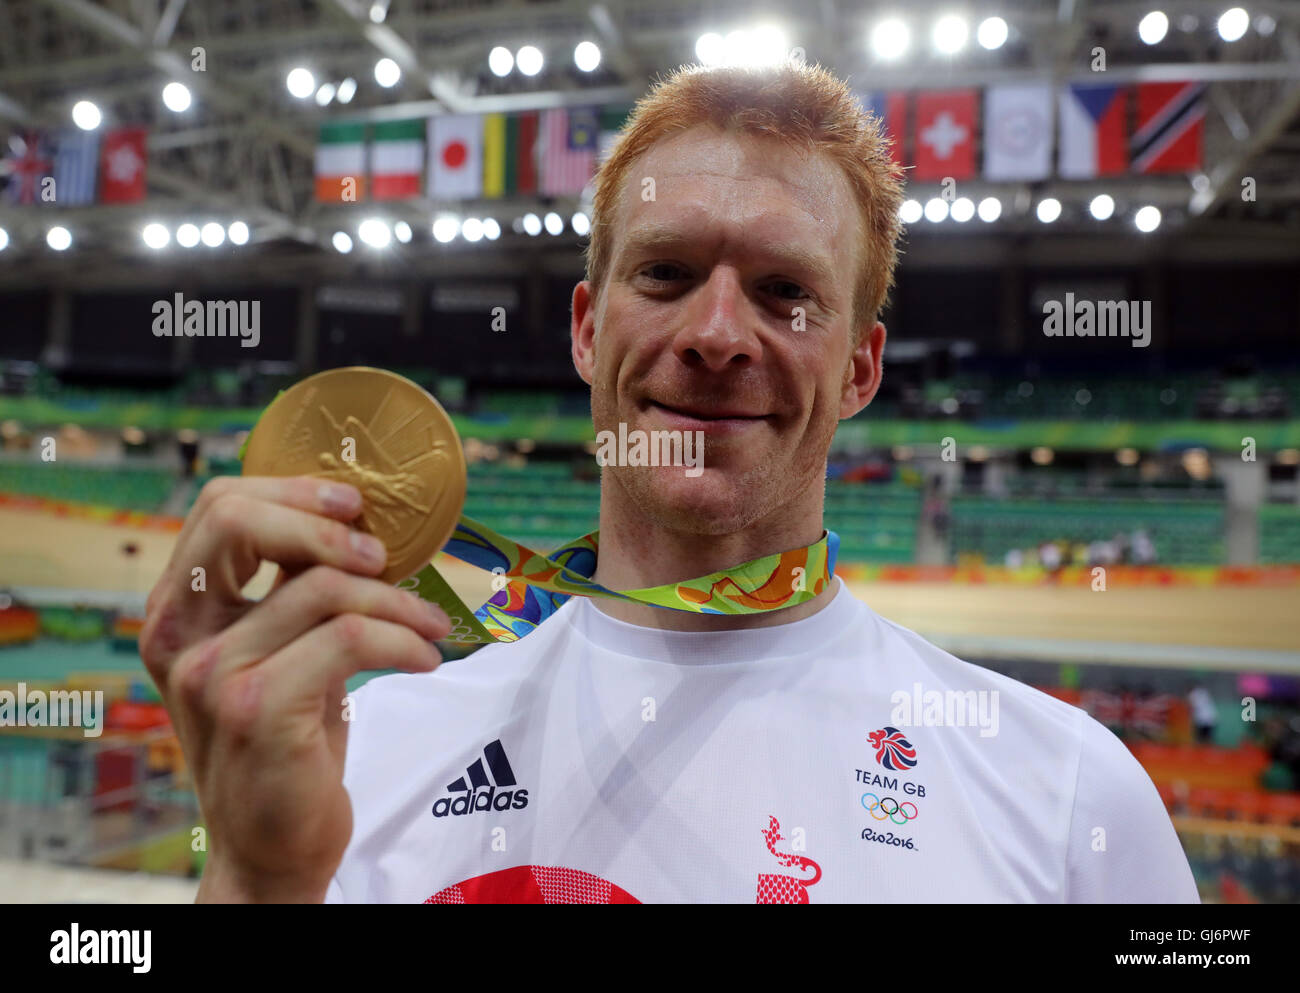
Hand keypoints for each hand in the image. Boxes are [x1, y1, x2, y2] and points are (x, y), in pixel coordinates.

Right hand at [139, 476, 450, 901]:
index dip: (291, 490)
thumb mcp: (277, 655)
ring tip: (431, 626)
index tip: (354, 505)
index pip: (216, 508)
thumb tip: (356, 525)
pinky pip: (351, 638)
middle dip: (325, 523)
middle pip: (237, 520)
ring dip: (398, 600)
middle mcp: (178, 636)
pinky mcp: (257, 707)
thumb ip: (290, 593)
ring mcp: (211, 672)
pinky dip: (404, 640)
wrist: (271, 850)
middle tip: (386, 557)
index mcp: (176, 613)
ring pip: (322, 586)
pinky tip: (425, 659)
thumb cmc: (285, 746)